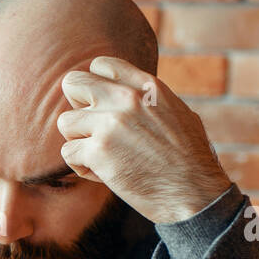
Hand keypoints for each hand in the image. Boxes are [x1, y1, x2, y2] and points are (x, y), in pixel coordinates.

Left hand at [57, 56, 231, 224]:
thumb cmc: (190, 160)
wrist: (193, 193)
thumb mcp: (178, 112)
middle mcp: (127, 98)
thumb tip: (131, 93)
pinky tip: (101, 173)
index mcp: (148, 86)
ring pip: (65, 122)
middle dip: (77, 107)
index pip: (101, 65)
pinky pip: (68, 153)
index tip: (103, 106)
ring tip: (100, 155)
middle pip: (72, 83)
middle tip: (93, 129)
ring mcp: (110, 124)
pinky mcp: (99, 152)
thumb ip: (149, 99)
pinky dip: (80, 166)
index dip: (94, 86)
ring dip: (78, 141)